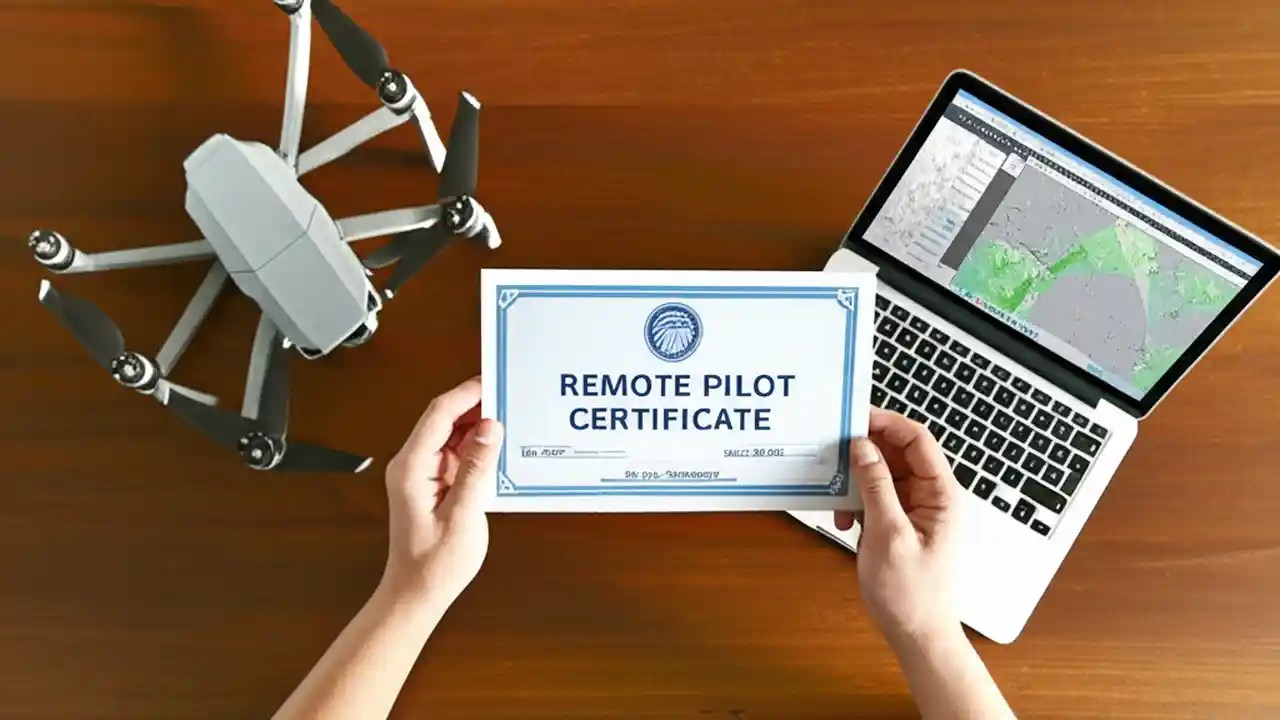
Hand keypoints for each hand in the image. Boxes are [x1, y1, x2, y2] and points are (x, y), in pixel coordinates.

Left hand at [381, 376, 503, 603]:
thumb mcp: (463, 516)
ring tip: (510, 418)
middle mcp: (412, 464)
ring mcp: (422, 472)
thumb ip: (475, 469)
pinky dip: (477, 446)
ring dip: (478, 425)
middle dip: (476, 405)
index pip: (438, 414)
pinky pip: (456, 452)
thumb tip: (490, 428)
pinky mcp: (433, 482)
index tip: (494, 381)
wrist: (416, 594)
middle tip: (510, 397)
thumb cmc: (434, 564)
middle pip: (444, 419)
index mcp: (411, 467)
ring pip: (451, 433)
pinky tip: (499, 448)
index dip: (466, 393)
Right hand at [836, 408, 960, 651]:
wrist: (918, 634)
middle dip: (865, 452)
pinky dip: (856, 502)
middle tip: (835, 454)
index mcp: (941, 495)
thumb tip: (863, 446)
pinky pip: (876, 496)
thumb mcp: (888, 535)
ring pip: (882, 474)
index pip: (918, 440)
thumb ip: (876, 487)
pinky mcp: (898, 523)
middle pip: (898, 453)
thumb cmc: (911, 594)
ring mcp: (914, 510)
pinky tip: (844, 520)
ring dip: (857, 482)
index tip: (855, 418)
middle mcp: (931, 496)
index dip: (888, 423)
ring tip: (839, 500)